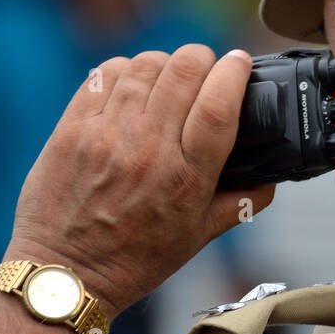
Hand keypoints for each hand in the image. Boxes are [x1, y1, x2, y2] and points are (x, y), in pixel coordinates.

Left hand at [4, 46, 273, 320]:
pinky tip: (132, 85)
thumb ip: (240, 204)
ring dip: (165, 63)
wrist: (64, 274)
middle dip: (203, 59)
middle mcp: (147, 151)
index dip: (235, 72)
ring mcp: (106, 136)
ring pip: (146, 65)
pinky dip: (126, 70)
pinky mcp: (73, 129)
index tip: (241, 62)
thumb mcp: (197, 238)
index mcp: (186, 179)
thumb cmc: (133, 259)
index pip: (219, 105)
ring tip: (168, 78)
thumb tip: (270, 179)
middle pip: (184, 71)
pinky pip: (105, 75)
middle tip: (205, 68)